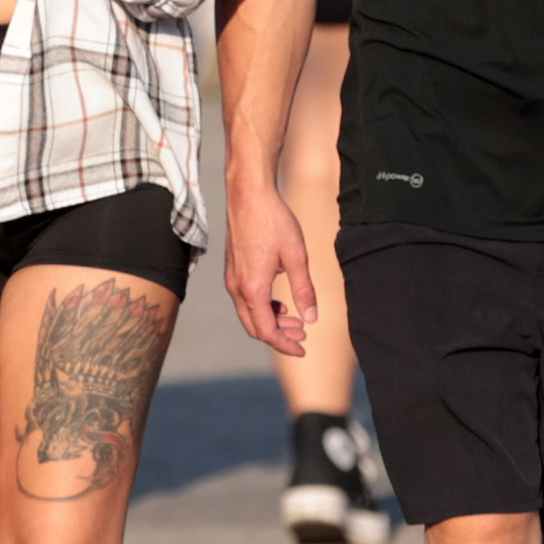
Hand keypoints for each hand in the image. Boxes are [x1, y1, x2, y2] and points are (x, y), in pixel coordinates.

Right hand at [221, 178, 313, 358]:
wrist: (248, 194)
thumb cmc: (273, 222)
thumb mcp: (297, 258)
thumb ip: (304, 290)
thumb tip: (312, 318)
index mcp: (253, 289)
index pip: (267, 331)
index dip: (285, 345)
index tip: (303, 349)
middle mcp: (237, 288)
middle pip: (255, 327)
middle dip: (279, 335)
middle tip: (303, 335)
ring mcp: (232, 278)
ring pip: (248, 314)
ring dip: (270, 321)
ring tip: (294, 319)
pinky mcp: (232, 269)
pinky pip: (244, 299)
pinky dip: (261, 307)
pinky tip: (278, 301)